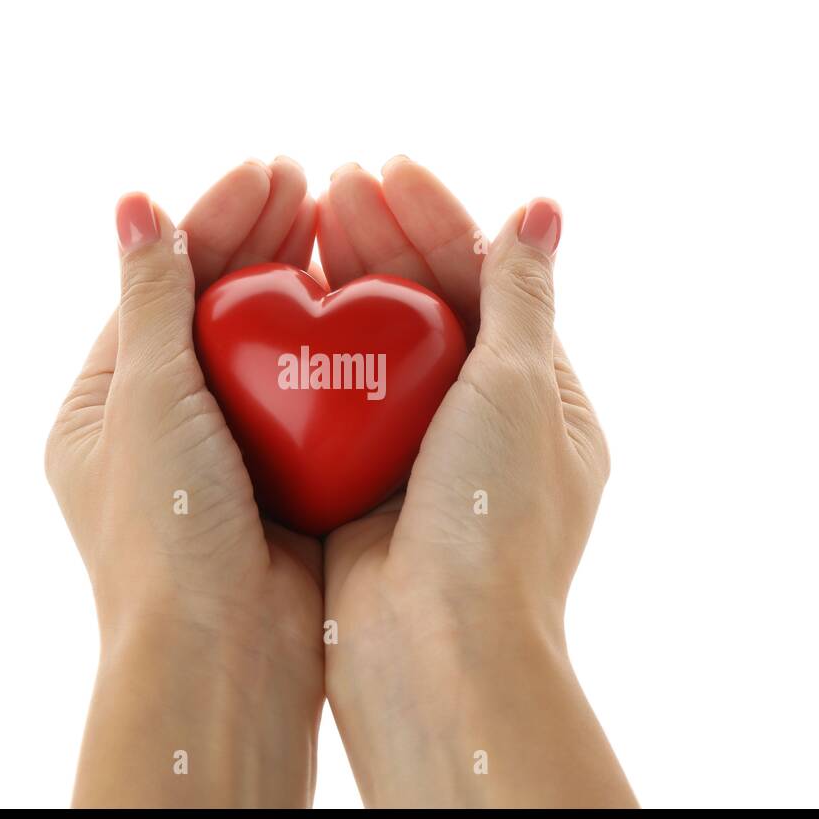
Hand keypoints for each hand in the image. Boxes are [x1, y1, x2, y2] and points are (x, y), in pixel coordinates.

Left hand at [46, 159, 323, 806]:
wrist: (221, 658)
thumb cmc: (166, 533)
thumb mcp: (148, 399)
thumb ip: (152, 298)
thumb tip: (133, 201)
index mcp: (102, 405)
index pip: (160, 285)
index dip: (213, 221)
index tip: (273, 171)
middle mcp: (158, 425)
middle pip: (212, 308)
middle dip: (258, 240)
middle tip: (312, 180)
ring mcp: (221, 455)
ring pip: (263, 348)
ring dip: (297, 284)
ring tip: (338, 219)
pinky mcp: (277, 482)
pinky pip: (305, 397)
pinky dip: (329, 347)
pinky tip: (363, 302)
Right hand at [318, 158, 635, 806]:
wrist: (434, 650)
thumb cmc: (491, 517)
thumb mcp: (522, 389)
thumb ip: (523, 294)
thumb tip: (543, 206)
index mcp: (543, 400)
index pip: (488, 283)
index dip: (438, 218)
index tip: (384, 168)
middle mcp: (482, 424)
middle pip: (429, 308)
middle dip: (383, 239)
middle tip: (331, 181)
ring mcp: (418, 456)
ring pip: (376, 348)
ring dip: (344, 281)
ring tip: (300, 214)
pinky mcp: (361, 484)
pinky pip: (334, 399)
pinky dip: (312, 348)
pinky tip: (274, 300)